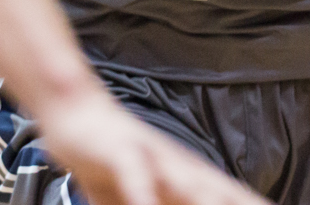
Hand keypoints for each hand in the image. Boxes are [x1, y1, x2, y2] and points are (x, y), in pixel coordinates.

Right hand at [38, 91, 269, 204]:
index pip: (234, 200)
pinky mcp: (123, 151)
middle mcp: (181, 169)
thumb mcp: (140, 200)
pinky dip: (144, 199)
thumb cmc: (113, 164)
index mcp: (191, 182)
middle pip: (223, 195)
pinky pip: (137, 179)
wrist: (76, 113)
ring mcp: (155, 158)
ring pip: (190, 186)